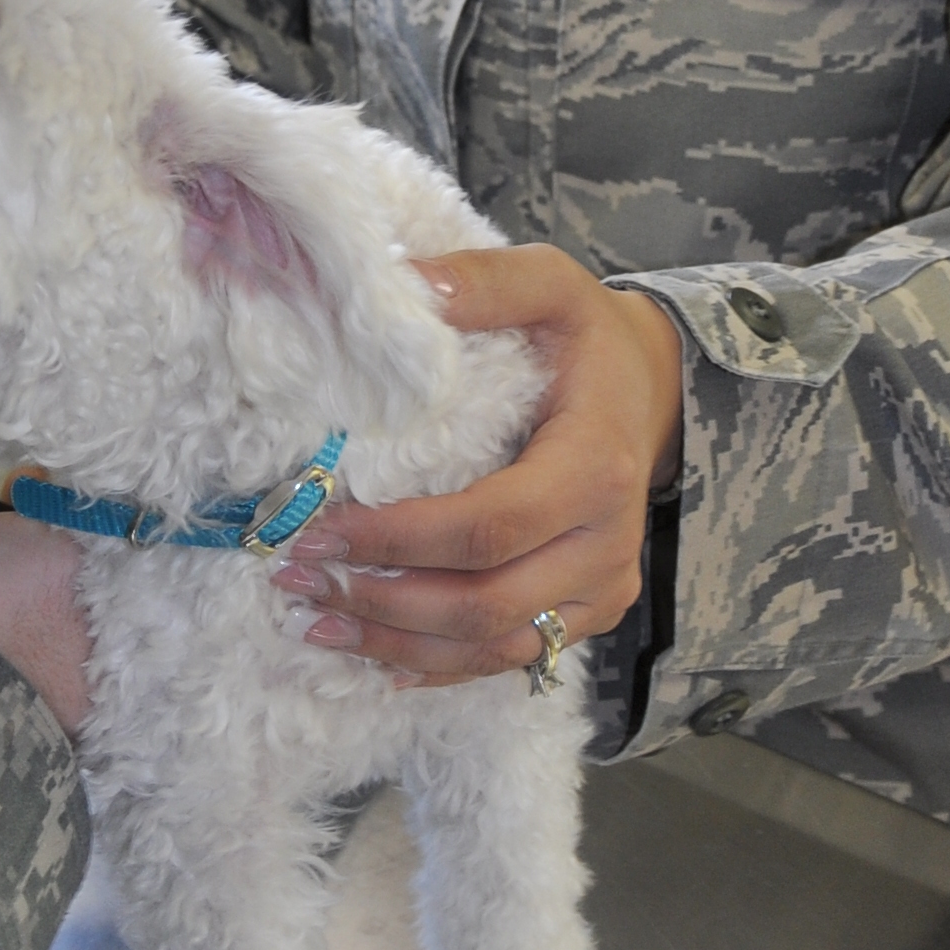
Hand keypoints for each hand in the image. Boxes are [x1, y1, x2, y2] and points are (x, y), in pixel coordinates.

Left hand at [275, 245, 682, 688]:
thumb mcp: (550, 287)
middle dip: (382, 600)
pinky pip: (511, 658)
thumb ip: (484, 284)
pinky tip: (374, 657)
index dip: (400, 539)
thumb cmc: (588, 340)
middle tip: (299, 578)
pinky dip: (438, 665)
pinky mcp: (587, 614)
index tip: (321, 527)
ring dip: (399, 644)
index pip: (489, 526)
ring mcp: (601, 590)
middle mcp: (605, 544)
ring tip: (317, 622)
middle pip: (487, 604)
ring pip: (495, 646)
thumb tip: (406, 287)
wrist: (651, 390)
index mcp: (594, 468)